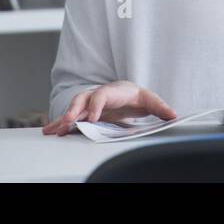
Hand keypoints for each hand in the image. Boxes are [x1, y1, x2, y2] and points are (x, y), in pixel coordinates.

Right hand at [41, 80, 176, 135]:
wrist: (128, 94)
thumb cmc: (137, 96)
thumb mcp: (150, 100)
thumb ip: (160, 107)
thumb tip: (173, 114)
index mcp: (113, 91)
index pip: (102, 95)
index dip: (97, 105)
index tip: (94, 117)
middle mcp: (98, 95)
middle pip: (83, 99)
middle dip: (75, 109)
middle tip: (69, 121)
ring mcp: (90, 104)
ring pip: (74, 109)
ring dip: (63, 118)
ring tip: (52, 130)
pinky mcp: (85, 113)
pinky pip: (71, 118)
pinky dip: (60, 124)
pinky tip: (50, 132)